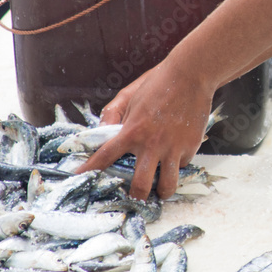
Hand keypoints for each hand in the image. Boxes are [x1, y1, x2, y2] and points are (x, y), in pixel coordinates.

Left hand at [76, 57, 215, 199]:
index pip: (105, 156)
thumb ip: (112, 114)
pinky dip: (177, 164)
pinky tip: (175, 155)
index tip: (79, 177)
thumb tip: (102, 131)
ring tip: (159, 190)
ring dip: (161, 191)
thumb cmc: (158, 82)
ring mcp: (173, 148)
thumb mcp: (130, 94)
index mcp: (132, 131)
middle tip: (135, 197)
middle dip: (135, 196)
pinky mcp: (190, 147)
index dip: (90, 169)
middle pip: (140, 185)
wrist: (192, 75)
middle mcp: (151, 144)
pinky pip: (182, 165)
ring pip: (167, 185)